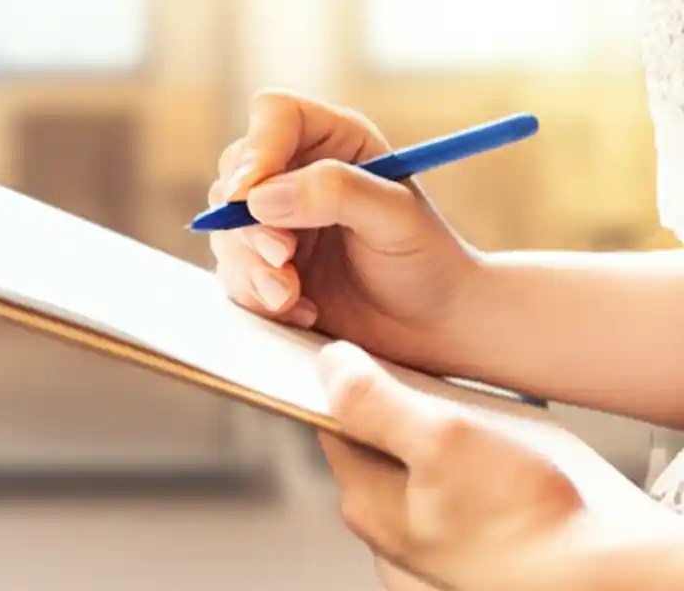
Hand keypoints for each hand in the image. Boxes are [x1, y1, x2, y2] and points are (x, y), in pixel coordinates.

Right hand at [209, 90, 478, 361]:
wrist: (433, 324)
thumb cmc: (427, 260)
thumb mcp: (394, 217)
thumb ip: (334, 192)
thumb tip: (260, 196)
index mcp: (333, 141)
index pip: (273, 115)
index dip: (257, 149)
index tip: (250, 196)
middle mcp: (296, 173)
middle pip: (234, 175)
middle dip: (249, 224)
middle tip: (283, 258)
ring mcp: (275, 221)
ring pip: (224, 229)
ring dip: (252, 267)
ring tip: (292, 297)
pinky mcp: (264, 265)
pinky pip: (233, 274)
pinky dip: (258, 296)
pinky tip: (302, 310)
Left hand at [317, 341, 681, 590]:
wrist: (596, 580)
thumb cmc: (525, 521)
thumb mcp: (443, 438)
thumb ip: (376, 402)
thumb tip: (330, 368)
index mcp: (366, 503)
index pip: (332, 425)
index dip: (348, 385)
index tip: (370, 358)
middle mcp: (389, 530)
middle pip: (378, 445)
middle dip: (407, 411)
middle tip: (447, 394)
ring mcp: (428, 542)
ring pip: (421, 468)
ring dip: (448, 439)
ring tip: (488, 429)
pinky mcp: (468, 548)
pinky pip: (456, 493)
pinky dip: (475, 469)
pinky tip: (508, 461)